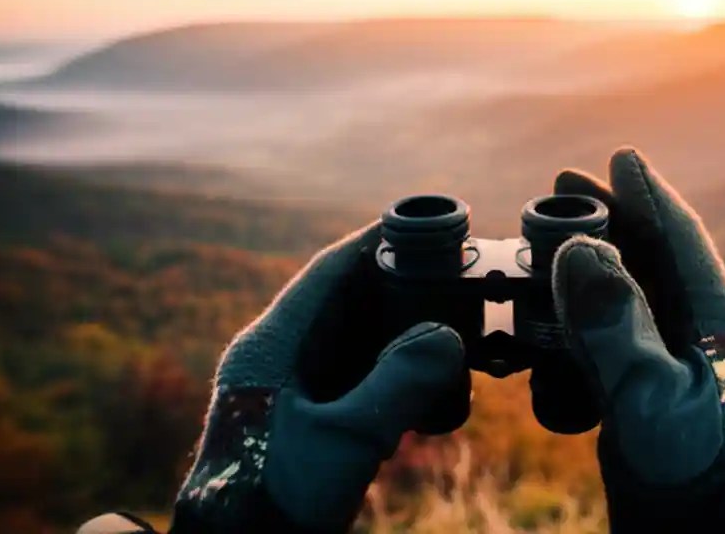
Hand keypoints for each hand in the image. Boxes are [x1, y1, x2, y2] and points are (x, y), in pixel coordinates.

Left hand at [169, 223, 464, 532]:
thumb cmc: (273, 498)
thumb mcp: (346, 439)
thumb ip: (399, 383)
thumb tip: (446, 338)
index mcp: (270, 346)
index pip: (328, 272)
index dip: (374, 244)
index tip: (420, 226)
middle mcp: (276, 360)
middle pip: (346, 305)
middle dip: (400, 294)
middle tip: (454, 285)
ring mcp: (288, 393)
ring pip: (354, 345)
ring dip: (400, 341)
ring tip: (452, 337)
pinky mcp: (303, 424)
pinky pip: (354, 383)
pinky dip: (392, 380)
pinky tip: (428, 396)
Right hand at [551, 148, 724, 531]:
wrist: (697, 531)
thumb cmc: (687, 465)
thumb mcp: (650, 390)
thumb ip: (614, 319)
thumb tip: (581, 250)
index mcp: (720, 319)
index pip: (682, 238)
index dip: (648, 195)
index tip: (618, 158)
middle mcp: (702, 330)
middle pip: (653, 253)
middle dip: (611, 216)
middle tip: (562, 185)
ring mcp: (676, 359)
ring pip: (631, 287)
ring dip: (592, 256)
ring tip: (550, 231)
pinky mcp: (649, 388)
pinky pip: (613, 328)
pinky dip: (582, 305)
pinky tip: (554, 300)